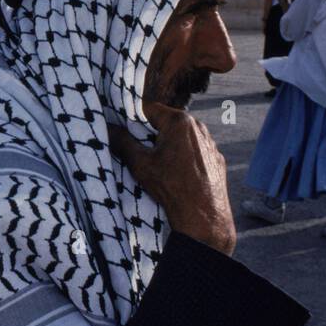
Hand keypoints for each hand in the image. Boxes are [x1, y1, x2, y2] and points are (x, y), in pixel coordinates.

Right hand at [106, 105, 235, 255]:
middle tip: (139, 152)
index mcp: (179, 122)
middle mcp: (199, 127)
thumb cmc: (172, 187)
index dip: (133, 119)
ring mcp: (210, 143)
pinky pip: (194, 151)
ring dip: (168, 146)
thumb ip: (122, 142)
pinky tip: (177, 175)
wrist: (203, 216)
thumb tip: (108, 128)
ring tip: (158, 167)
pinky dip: (184, 158)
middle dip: (151, 135)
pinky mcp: (216, 159)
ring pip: (181, 137)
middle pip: (166, 123)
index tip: (125, 132)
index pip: (149, 109)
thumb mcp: (140, 163)